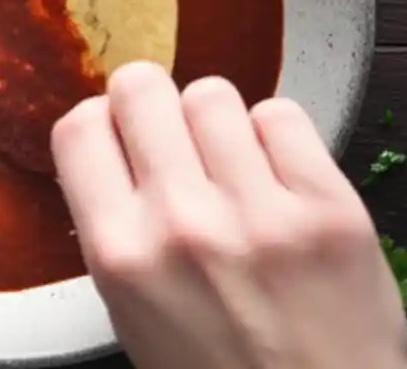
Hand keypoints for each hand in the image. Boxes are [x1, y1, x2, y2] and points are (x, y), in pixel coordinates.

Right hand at [51, 63, 406, 368]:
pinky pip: (281, 115)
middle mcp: (182, 223)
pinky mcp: (328, 205)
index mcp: (121, 256)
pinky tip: (278, 176)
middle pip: (141, 89)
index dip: (100, 125)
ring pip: (212, 94)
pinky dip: (276, 137)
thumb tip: (121, 152)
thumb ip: (121, 232)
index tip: (120, 136)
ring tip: (233, 164)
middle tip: (174, 135)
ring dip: (217, 123)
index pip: (78, 129)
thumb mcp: (135, 318)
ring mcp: (259, 211)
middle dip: (152, 104)